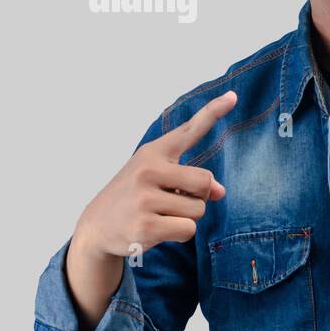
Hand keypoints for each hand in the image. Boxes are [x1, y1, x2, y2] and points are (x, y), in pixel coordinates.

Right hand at [72, 90, 236, 261]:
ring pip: (198, 209)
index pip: (189, 130)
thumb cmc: (135, 198)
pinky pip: (188, 229)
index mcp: (153, 153)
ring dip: (187, 217)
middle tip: (172, 201)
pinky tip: (157, 230)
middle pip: (205, 181)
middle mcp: (147, 170)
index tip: (233, 96)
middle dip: (197, 196)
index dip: (213, 112)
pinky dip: (180, 234)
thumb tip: (220, 192)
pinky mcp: (144, 226)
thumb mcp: (158, 180)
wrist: (96, 227)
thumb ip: (191, 180)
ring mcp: (143, 198)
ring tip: (160, 215)